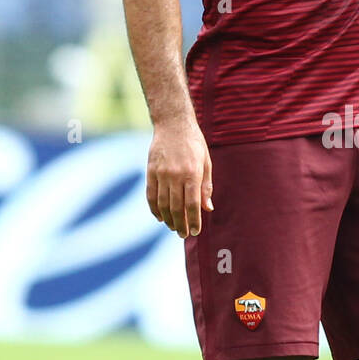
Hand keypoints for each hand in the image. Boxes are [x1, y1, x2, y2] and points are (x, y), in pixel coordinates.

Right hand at [146, 117, 212, 237]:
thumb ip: (206, 187)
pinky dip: (155, 209)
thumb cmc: (194, 144)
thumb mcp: (206, 163)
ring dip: (168, 219)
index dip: (194, 221)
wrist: (173, 124)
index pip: (192, 204)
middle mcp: (175, 175)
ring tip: (174, 228)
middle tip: (184, 235)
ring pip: (163, 204)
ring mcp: (161, 174)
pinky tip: (160, 217)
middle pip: (176, 207)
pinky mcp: (150, 171)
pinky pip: (151, 195)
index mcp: (192, 173)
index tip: (195, 231)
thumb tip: (208, 208)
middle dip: (181, 224)